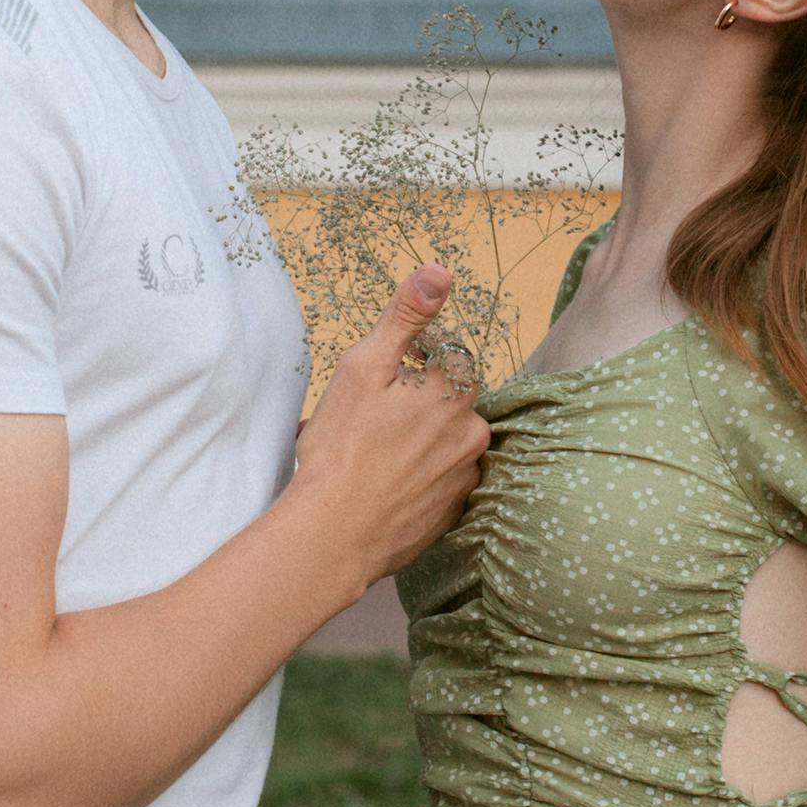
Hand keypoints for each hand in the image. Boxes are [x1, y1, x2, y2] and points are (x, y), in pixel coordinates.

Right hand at [283, 265, 490, 593]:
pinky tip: (386, 485)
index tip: (382, 386)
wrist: (334, 533)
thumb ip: (406, 317)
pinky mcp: (454, 510)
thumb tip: (440, 272)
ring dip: (418, 441)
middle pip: (448, 400)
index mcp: (455, 389)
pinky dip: (420, 477)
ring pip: (446, 440)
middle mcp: (473, 430)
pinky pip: (442, 479)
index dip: (412, 365)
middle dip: (415, 405)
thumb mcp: (365, 366)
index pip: (447, 357)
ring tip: (373, 457)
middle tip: (370, 424)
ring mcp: (466, 474)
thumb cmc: (342, 447)